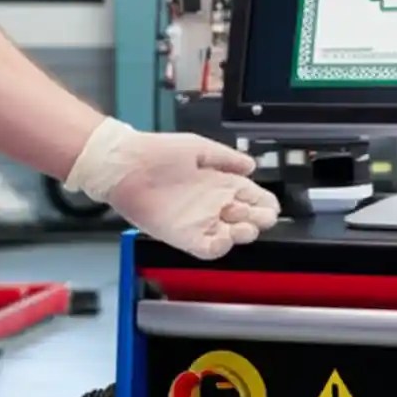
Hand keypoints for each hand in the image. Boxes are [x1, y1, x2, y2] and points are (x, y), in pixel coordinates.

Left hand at [64, 118, 280, 258]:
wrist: (126, 164)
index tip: (270, 205)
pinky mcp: (183, 236)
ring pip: (232, 236)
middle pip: (247, 219)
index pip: (252, 197)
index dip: (264, 203)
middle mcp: (212, 204)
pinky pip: (208, 248)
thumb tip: (251, 164)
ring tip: (244, 226)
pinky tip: (224, 237)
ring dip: (243, 234)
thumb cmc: (157, 153)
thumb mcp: (199, 148)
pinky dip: (220, 246)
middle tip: (260, 216)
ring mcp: (199, 221)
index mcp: (219, 183)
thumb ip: (227, 157)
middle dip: (259, 220)